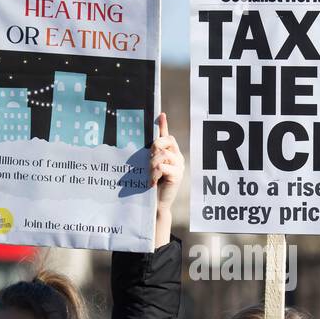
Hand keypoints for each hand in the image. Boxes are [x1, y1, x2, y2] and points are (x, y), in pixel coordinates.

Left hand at [151, 112, 183, 247]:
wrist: (154, 205)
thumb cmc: (149, 186)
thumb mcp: (147, 168)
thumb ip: (147, 156)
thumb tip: (140, 144)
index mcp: (169, 153)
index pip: (166, 135)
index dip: (163, 124)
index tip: (160, 114)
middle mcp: (176, 156)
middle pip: (166, 140)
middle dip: (154, 146)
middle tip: (148, 159)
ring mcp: (179, 165)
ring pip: (162, 154)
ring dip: (152, 164)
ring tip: (149, 175)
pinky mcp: (177, 175)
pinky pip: (163, 166)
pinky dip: (154, 173)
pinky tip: (152, 182)